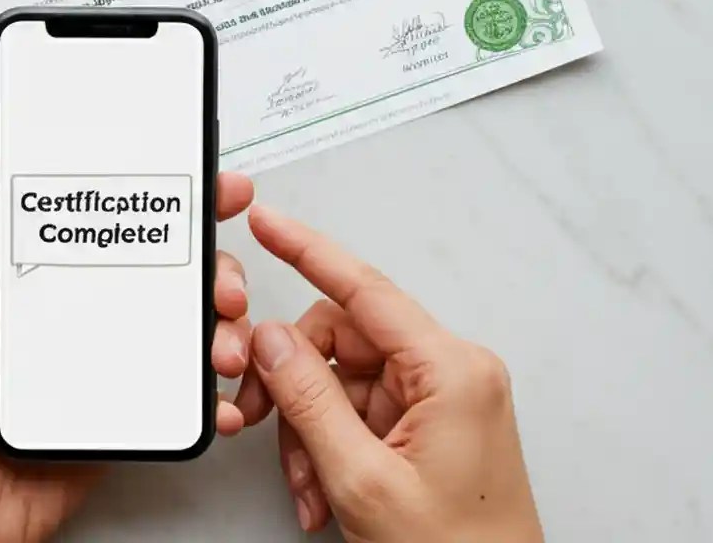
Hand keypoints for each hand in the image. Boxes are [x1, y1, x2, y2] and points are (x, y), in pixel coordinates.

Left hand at [0, 149, 255, 542]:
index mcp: (32, 287)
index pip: (105, 229)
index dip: (161, 205)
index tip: (206, 189)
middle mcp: (73, 319)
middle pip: (162, 276)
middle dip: (211, 272)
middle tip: (224, 285)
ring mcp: (101, 367)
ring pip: (181, 332)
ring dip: (220, 331)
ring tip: (222, 347)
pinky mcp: (119, 415)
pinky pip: (175, 396)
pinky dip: (208, 396)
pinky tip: (220, 399)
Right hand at [236, 205, 542, 542]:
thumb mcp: (362, 477)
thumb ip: (309, 400)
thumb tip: (271, 340)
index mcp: (452, 371)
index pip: (365, 290)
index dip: (308, 251)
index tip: (269, 224)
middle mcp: (452, 372)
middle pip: (343, 340)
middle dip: (296, 386)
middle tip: (260, 421)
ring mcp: (441, 398)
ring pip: (341, 380)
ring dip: (310, 429)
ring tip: (308, 485)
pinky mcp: (429, 422)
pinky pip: (358, 410)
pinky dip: (329, 445)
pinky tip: (322, 488)